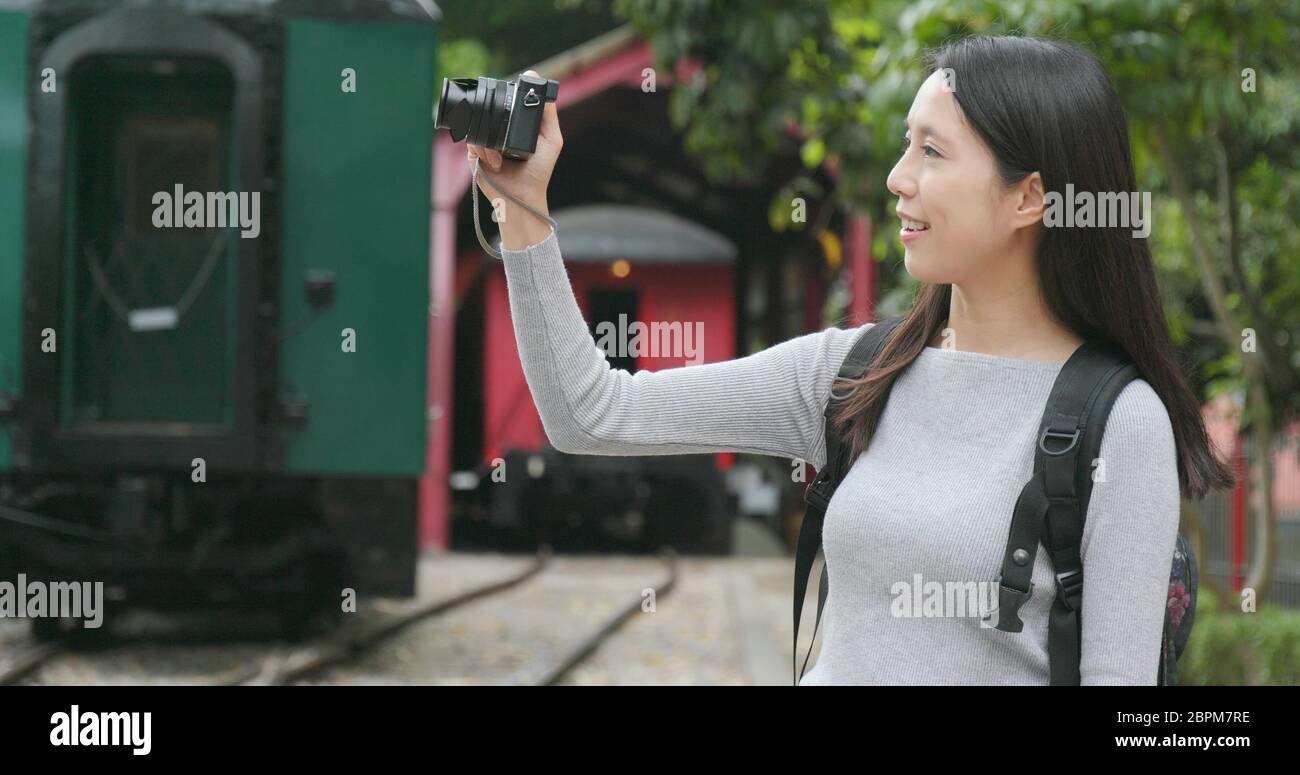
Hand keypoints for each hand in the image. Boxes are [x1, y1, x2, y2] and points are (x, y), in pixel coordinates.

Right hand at [467, 69, 562, 237]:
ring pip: (477, 127)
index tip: (507, 99)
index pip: (504, 105)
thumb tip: (539, 82)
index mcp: (513, 126)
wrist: (523, 197)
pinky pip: (472, 143)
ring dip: (490, 144)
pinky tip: (496, 164)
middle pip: (486, 112)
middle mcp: (497, 132)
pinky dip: (483, 152)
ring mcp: (484, 143)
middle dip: (493, 120)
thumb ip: (548, 114)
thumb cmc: (539, 171)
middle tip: (504, 134)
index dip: (504, 100)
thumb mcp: (552, 140)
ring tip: (501, 159)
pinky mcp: (474, 155)